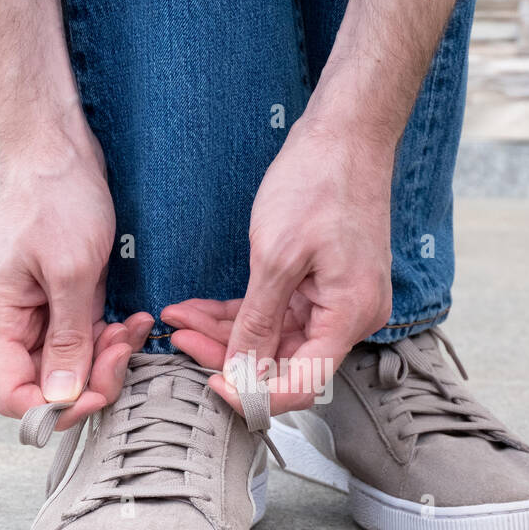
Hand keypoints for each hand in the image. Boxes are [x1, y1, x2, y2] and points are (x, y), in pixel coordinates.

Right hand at [0, 131, 152, 430]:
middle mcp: (14, 323)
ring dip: (108, 357)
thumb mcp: (71, 270)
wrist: (58, 147)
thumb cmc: (56, 196)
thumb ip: (68, 338)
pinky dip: (113, 337)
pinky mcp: (65, 300)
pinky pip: (88, 339)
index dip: (54, 409)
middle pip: (47, 387)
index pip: (13, 396)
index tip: (96, 393)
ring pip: (73, 366)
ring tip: (133, 328)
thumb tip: (62, 397)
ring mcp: (40, 312)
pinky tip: (135, 319)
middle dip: (92, 379)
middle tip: (124, 351)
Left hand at [162, 117, 393, 413]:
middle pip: (284, 363)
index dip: (254, 395)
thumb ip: (256, 322)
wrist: (347, 134)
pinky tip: (199, 308)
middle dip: (228, 356)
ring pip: (274, 338)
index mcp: (348, 317)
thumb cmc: (319, 183)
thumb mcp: (275, 256)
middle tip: (180, 342)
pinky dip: (240, 312)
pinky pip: (278, 312)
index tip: (212, 384)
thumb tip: (239, 372)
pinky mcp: (322, 285)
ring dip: (226, 333)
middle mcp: (350, 318)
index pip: (301, 385)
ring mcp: (337, 302)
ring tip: (178, 319)